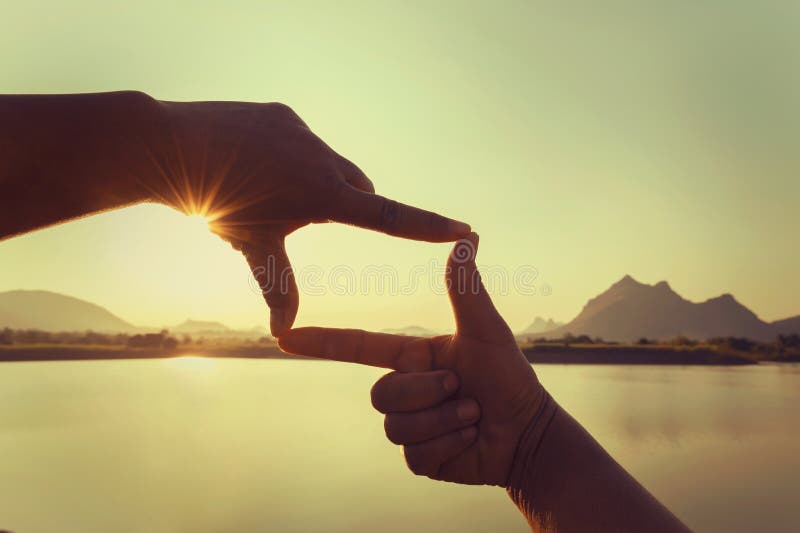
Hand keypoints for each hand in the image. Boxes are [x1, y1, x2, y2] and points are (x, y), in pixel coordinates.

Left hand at [150, 100, 470, 335]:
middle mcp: (323, 159)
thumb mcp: (252, 247)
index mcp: (322, 195)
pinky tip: (256, 165)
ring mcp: (304, 133)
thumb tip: (283, 335)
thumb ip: (278, 287)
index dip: (427, 226)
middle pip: (359, 190)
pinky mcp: (286, 115)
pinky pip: (304, 142)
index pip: (387, 216)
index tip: (464, 228)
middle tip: (307, 218)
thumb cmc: (216, 203)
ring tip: (270, 190)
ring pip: (330, 165)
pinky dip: (292, 157)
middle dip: (350, 206)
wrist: (173, 146)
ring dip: (317, 181)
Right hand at [278, 233, 544, 484]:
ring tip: (472, 413)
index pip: (358, 347)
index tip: (285, 335)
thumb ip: (467, 288)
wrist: (527, 432)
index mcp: (412, 357)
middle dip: (426, 392)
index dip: (322, 342)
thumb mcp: (486, 329)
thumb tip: (466, 237)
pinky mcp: (420, 458)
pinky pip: (414, 454)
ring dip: (443, 420)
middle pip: (381, 394)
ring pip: (396, 426)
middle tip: (463, 388)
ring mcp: (410, 426)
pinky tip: (470, 437)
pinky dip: (449, 445)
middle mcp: (406, 389)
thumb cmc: (510, 376)